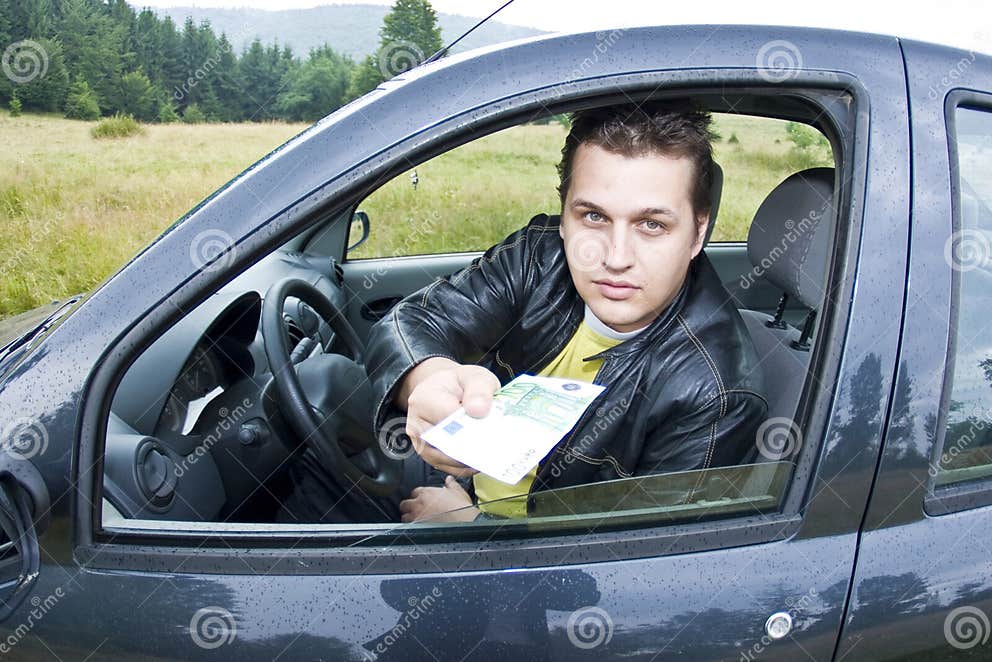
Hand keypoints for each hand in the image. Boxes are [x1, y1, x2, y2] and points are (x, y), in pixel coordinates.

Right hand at [398, 357, 499, 476]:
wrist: (446, 390)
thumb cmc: (460, 384)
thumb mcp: (475, 377)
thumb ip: (479, 390)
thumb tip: (478, 411)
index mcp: (424, 398)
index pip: (448, 418)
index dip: (471, 427)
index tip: (491, 432)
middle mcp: (416, 422)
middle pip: (444, 443)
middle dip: (470, 447)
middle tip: (495, 449)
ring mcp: (419, 441)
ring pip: (443, 460)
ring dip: (467, 461)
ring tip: (489, 456)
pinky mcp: (427, 454)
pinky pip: (444, 467)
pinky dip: (463, 467)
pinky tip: (479, 461)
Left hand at [399, 475, 478, 522]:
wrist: (463, 520)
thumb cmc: (460, 507)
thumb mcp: (457, 491)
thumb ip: (451, 484)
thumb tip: (449, 479)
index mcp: (427, 492)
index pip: (415, 492)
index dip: (417, 496)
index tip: (421, 499)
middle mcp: (419, 503)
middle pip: (405, 504)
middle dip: (408, 506)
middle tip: (414, 509)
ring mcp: (418, 516)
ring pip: (405, 516)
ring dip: (408, 517)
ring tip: (414, 520)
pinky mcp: (419, 527)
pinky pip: (409, 527)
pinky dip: (412, 527)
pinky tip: (417, 528)